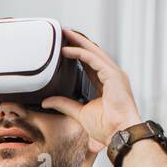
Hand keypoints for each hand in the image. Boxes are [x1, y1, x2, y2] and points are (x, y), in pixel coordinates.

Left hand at [41, 29, 142, 153]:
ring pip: (93, 52)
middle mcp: (112, 76)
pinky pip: (93, 59)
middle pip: (92, 53)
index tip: (65, 48)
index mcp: (107, 84)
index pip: (90, 64)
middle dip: (78, 42)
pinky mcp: (113, 75)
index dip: (78, 55)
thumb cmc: (107, 127)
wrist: (119, 133)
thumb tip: (47, 102)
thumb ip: (64, 104)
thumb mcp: (79, 113)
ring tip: (64, 34)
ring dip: (78, 42)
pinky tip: (67, 50)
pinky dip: (80, 53)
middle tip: (63, 33)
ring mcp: (114, 74)